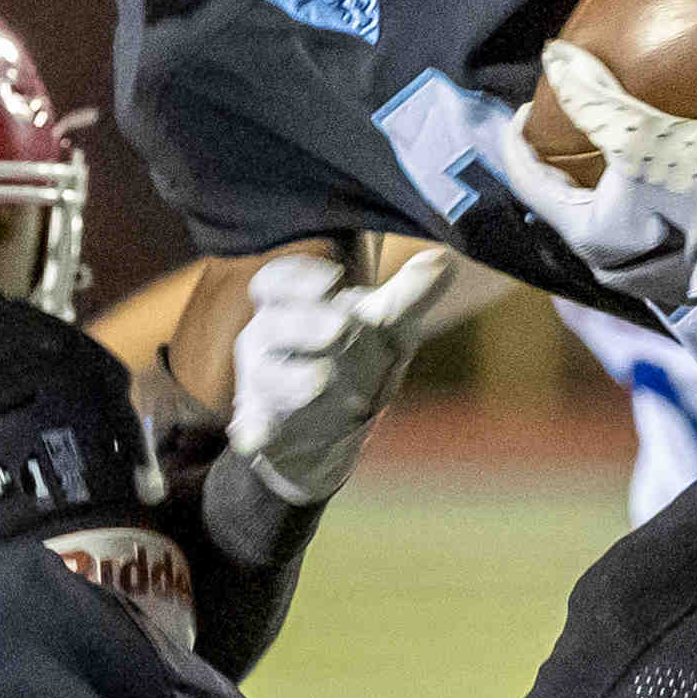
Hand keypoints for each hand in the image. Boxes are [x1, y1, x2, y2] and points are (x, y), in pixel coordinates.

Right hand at [225, 248, 458, 503]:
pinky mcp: (264, 429)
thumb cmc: (354, 361)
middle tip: (343, 327)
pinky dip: (253, 433)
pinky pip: (251, 429)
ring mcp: (262, 386)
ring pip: (266, 377)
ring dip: (294, 379)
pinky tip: (256, 438)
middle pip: (271, 326)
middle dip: (305, 325)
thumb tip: (445, 259)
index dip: (298, 277)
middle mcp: (266, 342)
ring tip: (324, 380)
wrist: (331, 431)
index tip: (333, 279)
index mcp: (288, 307)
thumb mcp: (385, 328)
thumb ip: (409, 295)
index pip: (275, 282)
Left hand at [533, 43, 696, 298]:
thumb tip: (553, 59)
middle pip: (569, 217)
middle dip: (558, 177)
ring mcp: (660, 282)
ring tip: (599, 159)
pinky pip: (646, 241)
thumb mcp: (644, 129)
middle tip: (557, 135)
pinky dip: (634, 211)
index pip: (533, 188)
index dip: (519, 145)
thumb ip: (592, 98)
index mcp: (595, 240)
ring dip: (597, 198)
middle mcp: (620, 270)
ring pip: (608, 234)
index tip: (524, 109)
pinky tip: (650, 186)